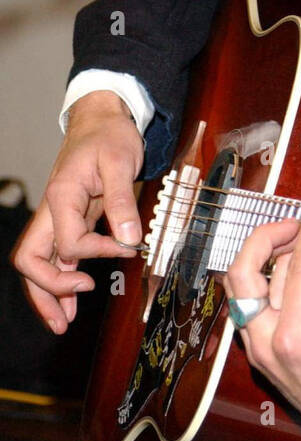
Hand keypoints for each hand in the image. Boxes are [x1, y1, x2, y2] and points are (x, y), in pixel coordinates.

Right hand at [13, 91, 144, 333]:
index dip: (97, 253)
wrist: (102, 118)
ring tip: (62, 322)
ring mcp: (58, 217)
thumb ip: (122, 202)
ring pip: (38, 263)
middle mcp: (52, 210)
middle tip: (66, 317)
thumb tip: (130, 240)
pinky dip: (60, 279)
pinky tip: (72, 298)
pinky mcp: (70, 220)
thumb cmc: (109, 135)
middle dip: (46, 292)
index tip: (126, 248)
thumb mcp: (121, 161)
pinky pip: (57, 256)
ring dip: (48, 293)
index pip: (69, 243)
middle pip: (30, 260)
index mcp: (61, 197)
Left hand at [224, 193, 300, 440]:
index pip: (298, 267)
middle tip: (297, 223)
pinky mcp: (259, 352)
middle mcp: (265, 344)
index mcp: (294, 339)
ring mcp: (257, 349)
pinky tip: (290, 268)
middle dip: (267, 237)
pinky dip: (265, 279)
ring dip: (264, 257)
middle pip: (244, 272)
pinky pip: (250, 305)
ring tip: (295, 241)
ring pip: (241, 288)